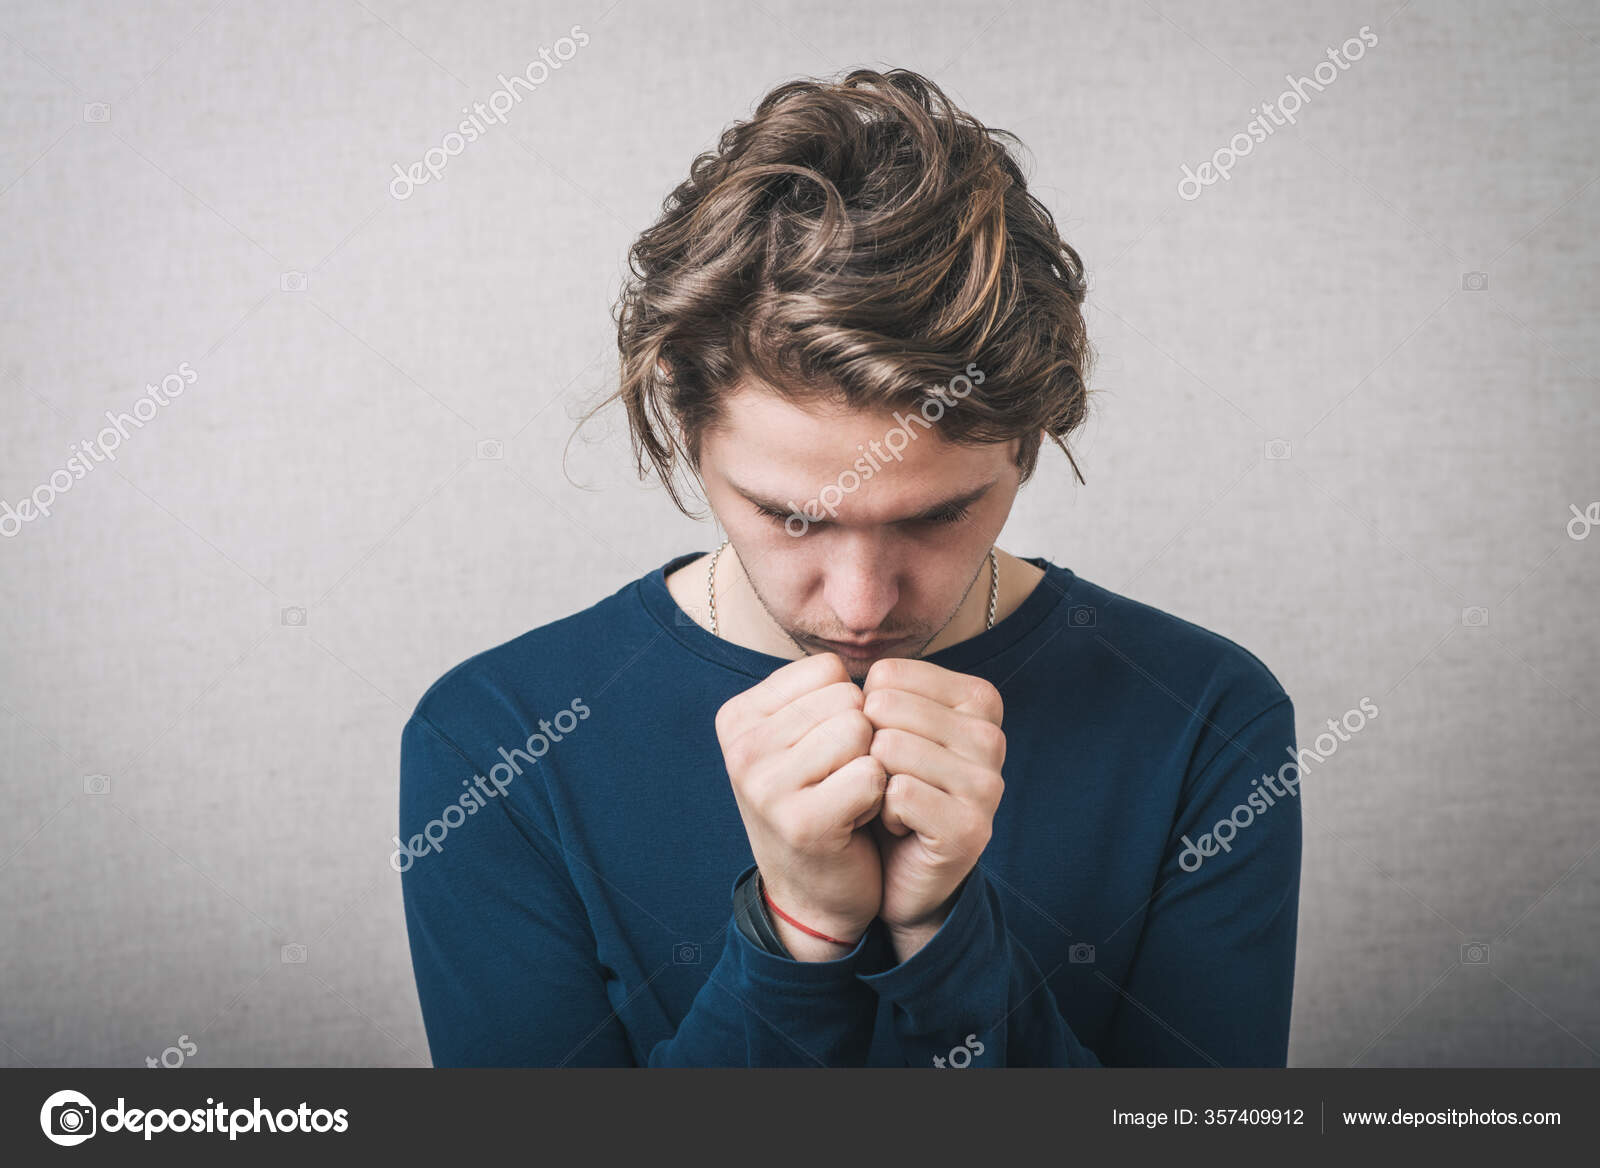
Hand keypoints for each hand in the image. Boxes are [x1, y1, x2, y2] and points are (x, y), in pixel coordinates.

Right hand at [716, 653, 887, 959]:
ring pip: (861, 731)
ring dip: (869, 767)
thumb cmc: (818, 802)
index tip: (823, 753)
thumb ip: (820, 695)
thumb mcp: (801, 739)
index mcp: (738, 717)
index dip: (844, 708)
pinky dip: (876, 799)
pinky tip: (852, 822)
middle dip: (861, 739)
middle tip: (837, 782)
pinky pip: (872, 774)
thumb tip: (876, 672)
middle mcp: (742, 748)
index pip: (827, 669)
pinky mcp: (802, 822)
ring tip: (844, 800)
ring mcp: (765, 786)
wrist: (812, 894)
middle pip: (847, 698)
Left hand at [861, 658, 1005, 960]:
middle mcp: (990, 736)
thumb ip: (875, 689)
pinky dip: (881, 814)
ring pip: (889, 747)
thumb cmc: (883, 787)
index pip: (887, 675)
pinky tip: (899, 829)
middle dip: (867, 747)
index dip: (866, 713)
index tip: (887, 747)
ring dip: (872, 781)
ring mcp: (987, 784)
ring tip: (892, 804)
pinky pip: (897, 794)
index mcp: (977, 699)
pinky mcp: (971, 828)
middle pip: (885, 707)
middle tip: (886, 781)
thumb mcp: (883, 726)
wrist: (894, 871)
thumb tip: (838, 671)